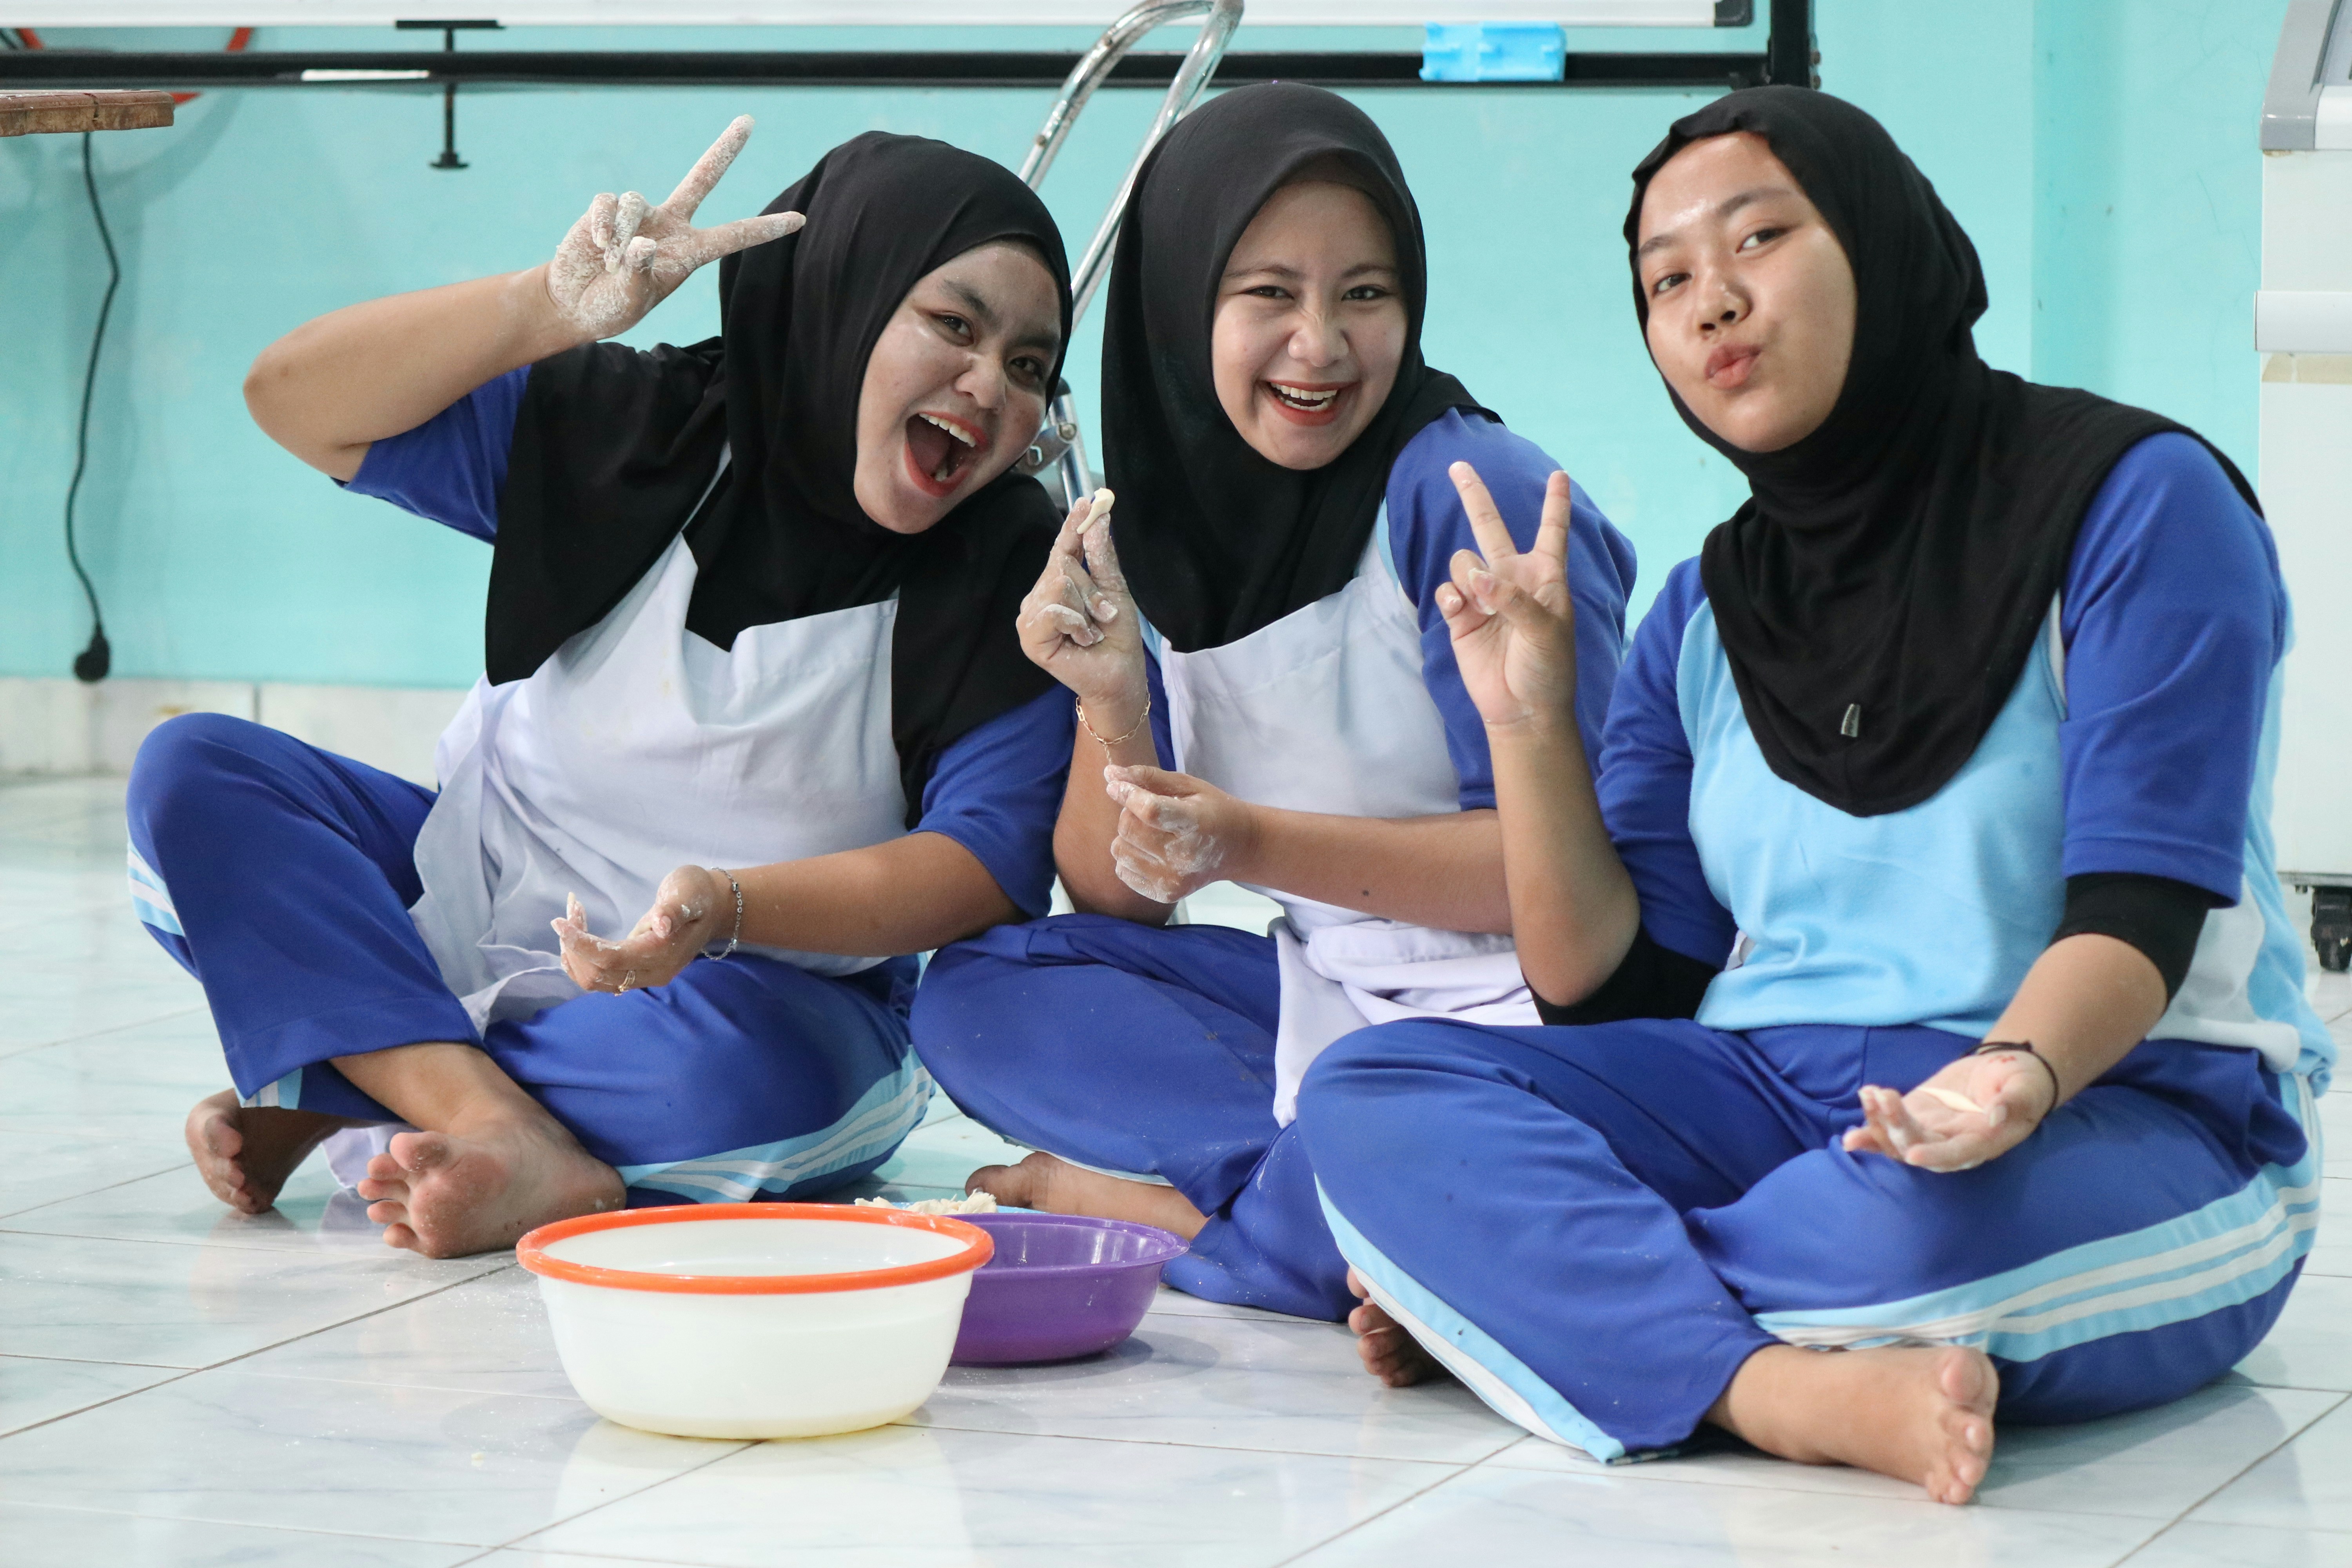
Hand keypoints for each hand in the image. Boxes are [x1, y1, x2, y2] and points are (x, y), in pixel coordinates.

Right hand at [543, 116, 804, 342]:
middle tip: (749, 119)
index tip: (801, 219)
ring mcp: (640, 214)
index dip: (766, 228)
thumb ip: (640, 273)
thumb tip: (642, 243)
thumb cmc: (611, 308)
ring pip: (636, 201)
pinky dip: (602, 224)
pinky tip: (597, 246)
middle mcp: (671, 226)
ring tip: (610, 263)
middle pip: (702, 178)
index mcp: (690, 252)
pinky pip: (608, 202)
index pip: (734, 235)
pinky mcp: (607, 208)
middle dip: (724, 149)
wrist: (574, 305)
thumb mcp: (633, 300)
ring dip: (620, 234)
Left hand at [550, 866, 726, 993]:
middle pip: (596, 974)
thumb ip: (673, 910)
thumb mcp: (687, 893)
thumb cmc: (697, 894)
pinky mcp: (635, 973)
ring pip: (593, 979)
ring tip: (573, 918)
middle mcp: (653, 973)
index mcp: (663, 954)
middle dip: (574, 946)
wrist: (713, 908)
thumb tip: (660, 926)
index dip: (581, 944)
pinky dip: (580, 958)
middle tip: (571, 910)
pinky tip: (576, 936)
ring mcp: (644, 976)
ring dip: (574, 952)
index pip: (611, 959)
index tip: (561, 921)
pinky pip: (598, 977)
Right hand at [1018, 489, 1145, 721]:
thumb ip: (1101, 556)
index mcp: (1059, 583)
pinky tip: (1083, 639)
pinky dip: (1075, 623)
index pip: (1062, 548)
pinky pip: (1052, 610)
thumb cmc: (1117, 636)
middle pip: (1062, 566)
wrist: (1119, 674)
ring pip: (1058, 585)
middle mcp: (1040, 595)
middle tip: (1105, 615)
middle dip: (1091, 590)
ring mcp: (1031, 616)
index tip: (1086, 501)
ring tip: (1094, 630)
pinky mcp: (1030, 636)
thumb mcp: (1114, 589)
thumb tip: (1098, 517)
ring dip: (1086, 609)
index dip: (1072, 526)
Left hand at [1103, 764, 1252, 904]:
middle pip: (1129, 829)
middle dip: (1129, 813)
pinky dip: (1130, 857)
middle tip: (1148, 811)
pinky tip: (1151, 852)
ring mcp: (1174, 879)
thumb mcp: (1188, 785)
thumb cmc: (1211, 810)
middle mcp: (1185, 856)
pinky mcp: (1165, 894)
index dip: (1127, 795)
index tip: (1116, 785)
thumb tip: (1109, 774)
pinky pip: (1122, 871)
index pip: (1150, 811)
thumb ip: (1149, 778)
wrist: (1238, 849)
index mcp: (1195, 823)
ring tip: (1152, 832)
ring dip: (1128, 836)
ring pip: (1120, 850)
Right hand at [1436, 465, 1579, 731]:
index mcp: (1544, 577)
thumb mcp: (1545, 632)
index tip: (1559, 475)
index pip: (1551, 532)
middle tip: (1459, 467)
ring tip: (1482, 608)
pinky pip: (1448, 590)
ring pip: (1463, 561)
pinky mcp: (1461, 616)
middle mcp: (1511, 579)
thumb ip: (1513, 600)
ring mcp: (1483, 597)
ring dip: (1468, 576)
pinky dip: (1451, 597)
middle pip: (1489, 527)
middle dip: (1475, 496)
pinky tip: (1460, 614)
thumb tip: (1476, 577)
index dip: (1555, 504)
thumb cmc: (1547, 669)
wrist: (1521, 709)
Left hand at [1841, 1051, 2061, 1172]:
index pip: (1955, 1155)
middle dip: (1896, 1127)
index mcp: (1982, 1143)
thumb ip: (2014, 1102)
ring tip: (1869, 1094)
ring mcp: (1930, 1131)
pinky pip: (1890, 1122)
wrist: (2004, 1074)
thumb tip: (1996, 1115)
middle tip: (1883, 1097)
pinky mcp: (1916, 1115)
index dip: (1935, 1156)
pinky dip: (1874, 1115)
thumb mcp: (2026, 1089)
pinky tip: (1865, 1095)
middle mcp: (1951, 1144)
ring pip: (1898, 1139)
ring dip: (1878, 1122)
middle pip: (1918, 1146)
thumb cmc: (2023, 1084)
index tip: (1913, 1154)